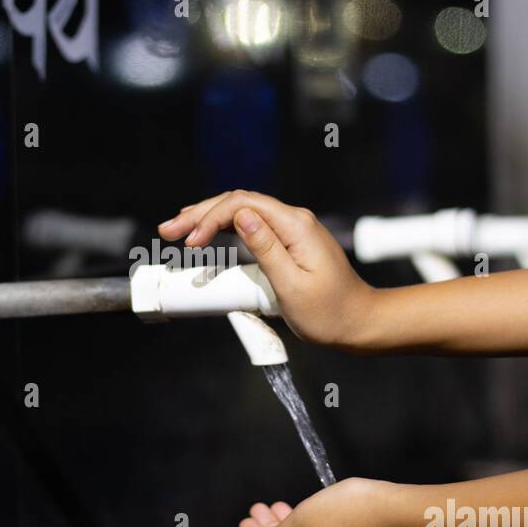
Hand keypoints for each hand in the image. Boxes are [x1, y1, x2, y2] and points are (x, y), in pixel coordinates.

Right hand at [158, 190, 375, 348]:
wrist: (359, 322)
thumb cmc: (329, 313)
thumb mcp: (293, 286)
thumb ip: (267, 249)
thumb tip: (242, 217)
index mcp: (295, 226)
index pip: (243, 205)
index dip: (210, 218)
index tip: (189, 244)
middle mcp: (293, 220)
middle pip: (239, 204)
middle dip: (200, 214)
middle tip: (168, 230)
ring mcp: (291, 229)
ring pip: (242, 212)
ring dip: (208, 219)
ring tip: (178, 230)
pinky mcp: (289, 242)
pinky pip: (251, 227)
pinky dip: (224, 229)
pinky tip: (207, 234)